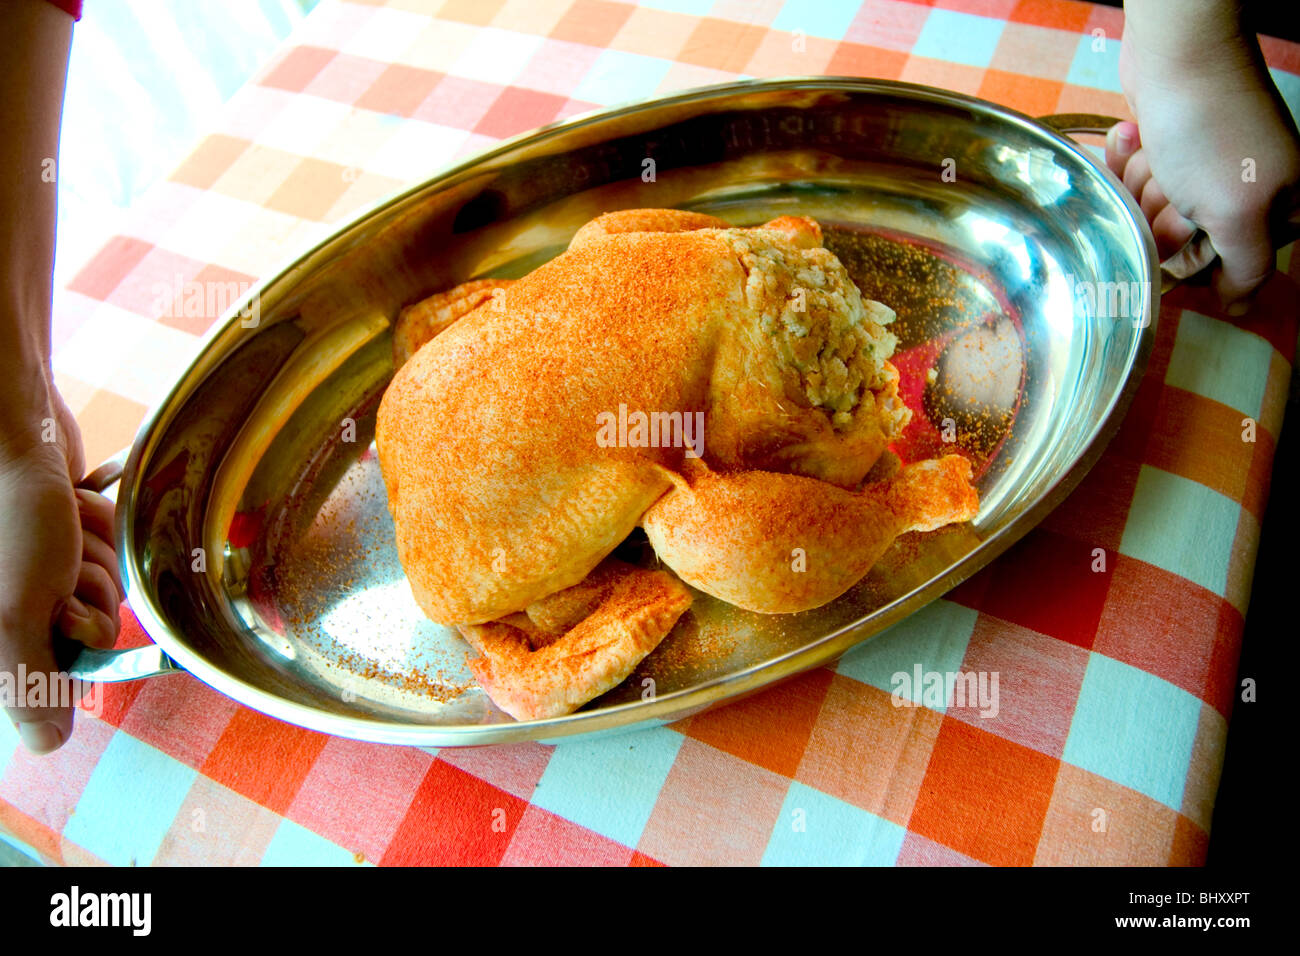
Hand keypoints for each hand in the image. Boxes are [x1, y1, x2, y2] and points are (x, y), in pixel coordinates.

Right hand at [0, 384, 121, 753]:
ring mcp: (38, 574)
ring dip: (97, 556)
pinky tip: (78, 508)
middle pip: (90, 630)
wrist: (17, 439)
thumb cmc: (12, 519)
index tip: (60, 612)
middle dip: (89, 592)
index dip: (75, 639)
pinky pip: (108, 552)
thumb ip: (32, 684)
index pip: (57, 674)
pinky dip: (102, 531)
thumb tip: (49, 748)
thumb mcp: (16, 613)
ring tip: (65, 528)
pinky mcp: (63, 541)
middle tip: (61, 561)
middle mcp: (14, 609)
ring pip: (106, 589)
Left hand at [1107, 22, 1299, 311]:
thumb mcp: (1239, 211)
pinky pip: (1133, 179)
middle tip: (1179, 180)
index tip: (1193, 225)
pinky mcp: (1167, 151)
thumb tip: (1243, 306)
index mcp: (1278, 208)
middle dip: (1165, 215)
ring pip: (1150, 212)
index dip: (1193, 254)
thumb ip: (1247, 267)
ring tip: (1163, 151)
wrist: (1177, 54)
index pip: (1222, 269)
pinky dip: (1129, 159)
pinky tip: (1140, 135)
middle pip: (1180, 243)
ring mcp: (1202, 170)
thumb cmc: (1209, 129)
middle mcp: (1243, 192)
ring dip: (1145, 184)